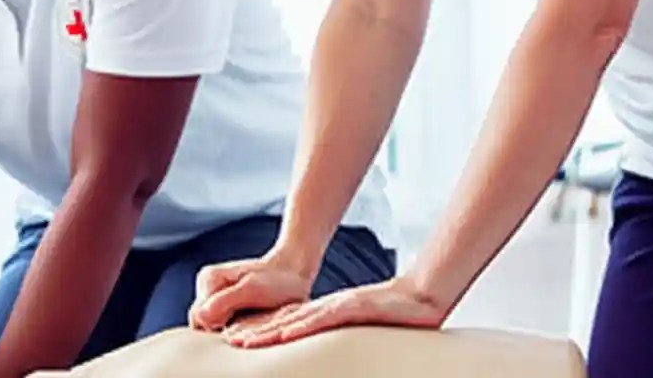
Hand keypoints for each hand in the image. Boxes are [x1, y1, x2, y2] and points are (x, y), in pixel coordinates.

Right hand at [188, 254, 313, 331]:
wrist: (294, 271)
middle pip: (203, 324)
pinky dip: (238, 329)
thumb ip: (223, 302)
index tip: (240, 324)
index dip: (216, 328)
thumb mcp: (252, 290)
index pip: (198, 318)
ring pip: (213, 327)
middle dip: (223, 330)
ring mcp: (216, 297)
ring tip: (254, 321)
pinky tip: (254, 321)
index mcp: (209, 279)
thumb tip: (200, 318)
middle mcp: (207, 287)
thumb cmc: (277, 279)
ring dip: (231, 330)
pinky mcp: (227, 306)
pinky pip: (224, 326)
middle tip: (249, 325)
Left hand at [220, 276, 446, 348]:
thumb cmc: (394, 318)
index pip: (289, 325)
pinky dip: (301, 326)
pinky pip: (322, 319)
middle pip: (285, 321)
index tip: (239, 343)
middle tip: (230, 343)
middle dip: (256, 333)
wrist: (422, 298)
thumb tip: (325, 355)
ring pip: (296, 320)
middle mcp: (327, 309)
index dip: (263, 333)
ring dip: (267, 331)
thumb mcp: (358, 329)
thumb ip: (338, 338)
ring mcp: (338, 307)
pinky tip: (283, 333)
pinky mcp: (352, 307)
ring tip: (244, 341)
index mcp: (326, 314)